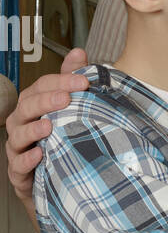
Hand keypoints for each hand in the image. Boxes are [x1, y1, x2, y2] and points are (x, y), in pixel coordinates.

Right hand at [4, 48, 90, 203]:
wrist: (59, 180)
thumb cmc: (61, 139)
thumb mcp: (70, 109)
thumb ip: (71, 80)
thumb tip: (79, 52)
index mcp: (33, 105)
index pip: (42, 87)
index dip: (61, 81)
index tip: (84, 81)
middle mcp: (22, 124)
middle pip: (27, 107)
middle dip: (45, 101)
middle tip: (65, 98)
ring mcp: (18, 148)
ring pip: (18, 135)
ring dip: (33, 130)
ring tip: (48, 126)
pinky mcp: (19, 173)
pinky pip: (17, 166)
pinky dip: (26, 159)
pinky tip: (39, 154)